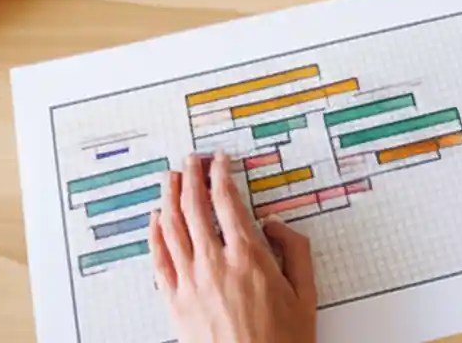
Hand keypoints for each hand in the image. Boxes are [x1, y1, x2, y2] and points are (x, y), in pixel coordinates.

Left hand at [150, 152, 317, 342]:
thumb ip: (295, 250)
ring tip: (170, 178)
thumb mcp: (306, 293)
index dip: (221, 174)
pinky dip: (155, 233)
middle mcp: (214, 263)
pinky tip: (156, 219)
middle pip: (195, 206)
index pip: (227, 201)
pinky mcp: (174, 301)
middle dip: (192, 176)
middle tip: (191, 160)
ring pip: (172, 226)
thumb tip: (275, 223)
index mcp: (248, 256)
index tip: (220, 161)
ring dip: (169, 196)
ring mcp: (190, 282)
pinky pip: (158, 258)